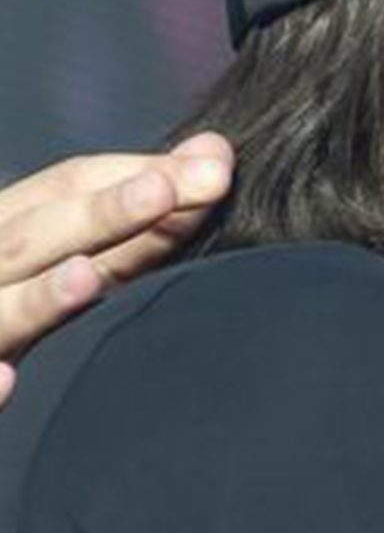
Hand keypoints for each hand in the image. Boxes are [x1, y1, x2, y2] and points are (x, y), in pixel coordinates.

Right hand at [0, 133, 231, 407]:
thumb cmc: (24, 292)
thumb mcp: (70, 247)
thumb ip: (138, 211)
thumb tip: (214, 152)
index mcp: (10, 229)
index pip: (67, 187)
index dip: (138, 172)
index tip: (213, 169)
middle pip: (35, 238)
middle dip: (99, 214)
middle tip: (163, 192)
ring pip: (0, 311)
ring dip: (40, 297)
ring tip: (84, 277)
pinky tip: (7, 380)